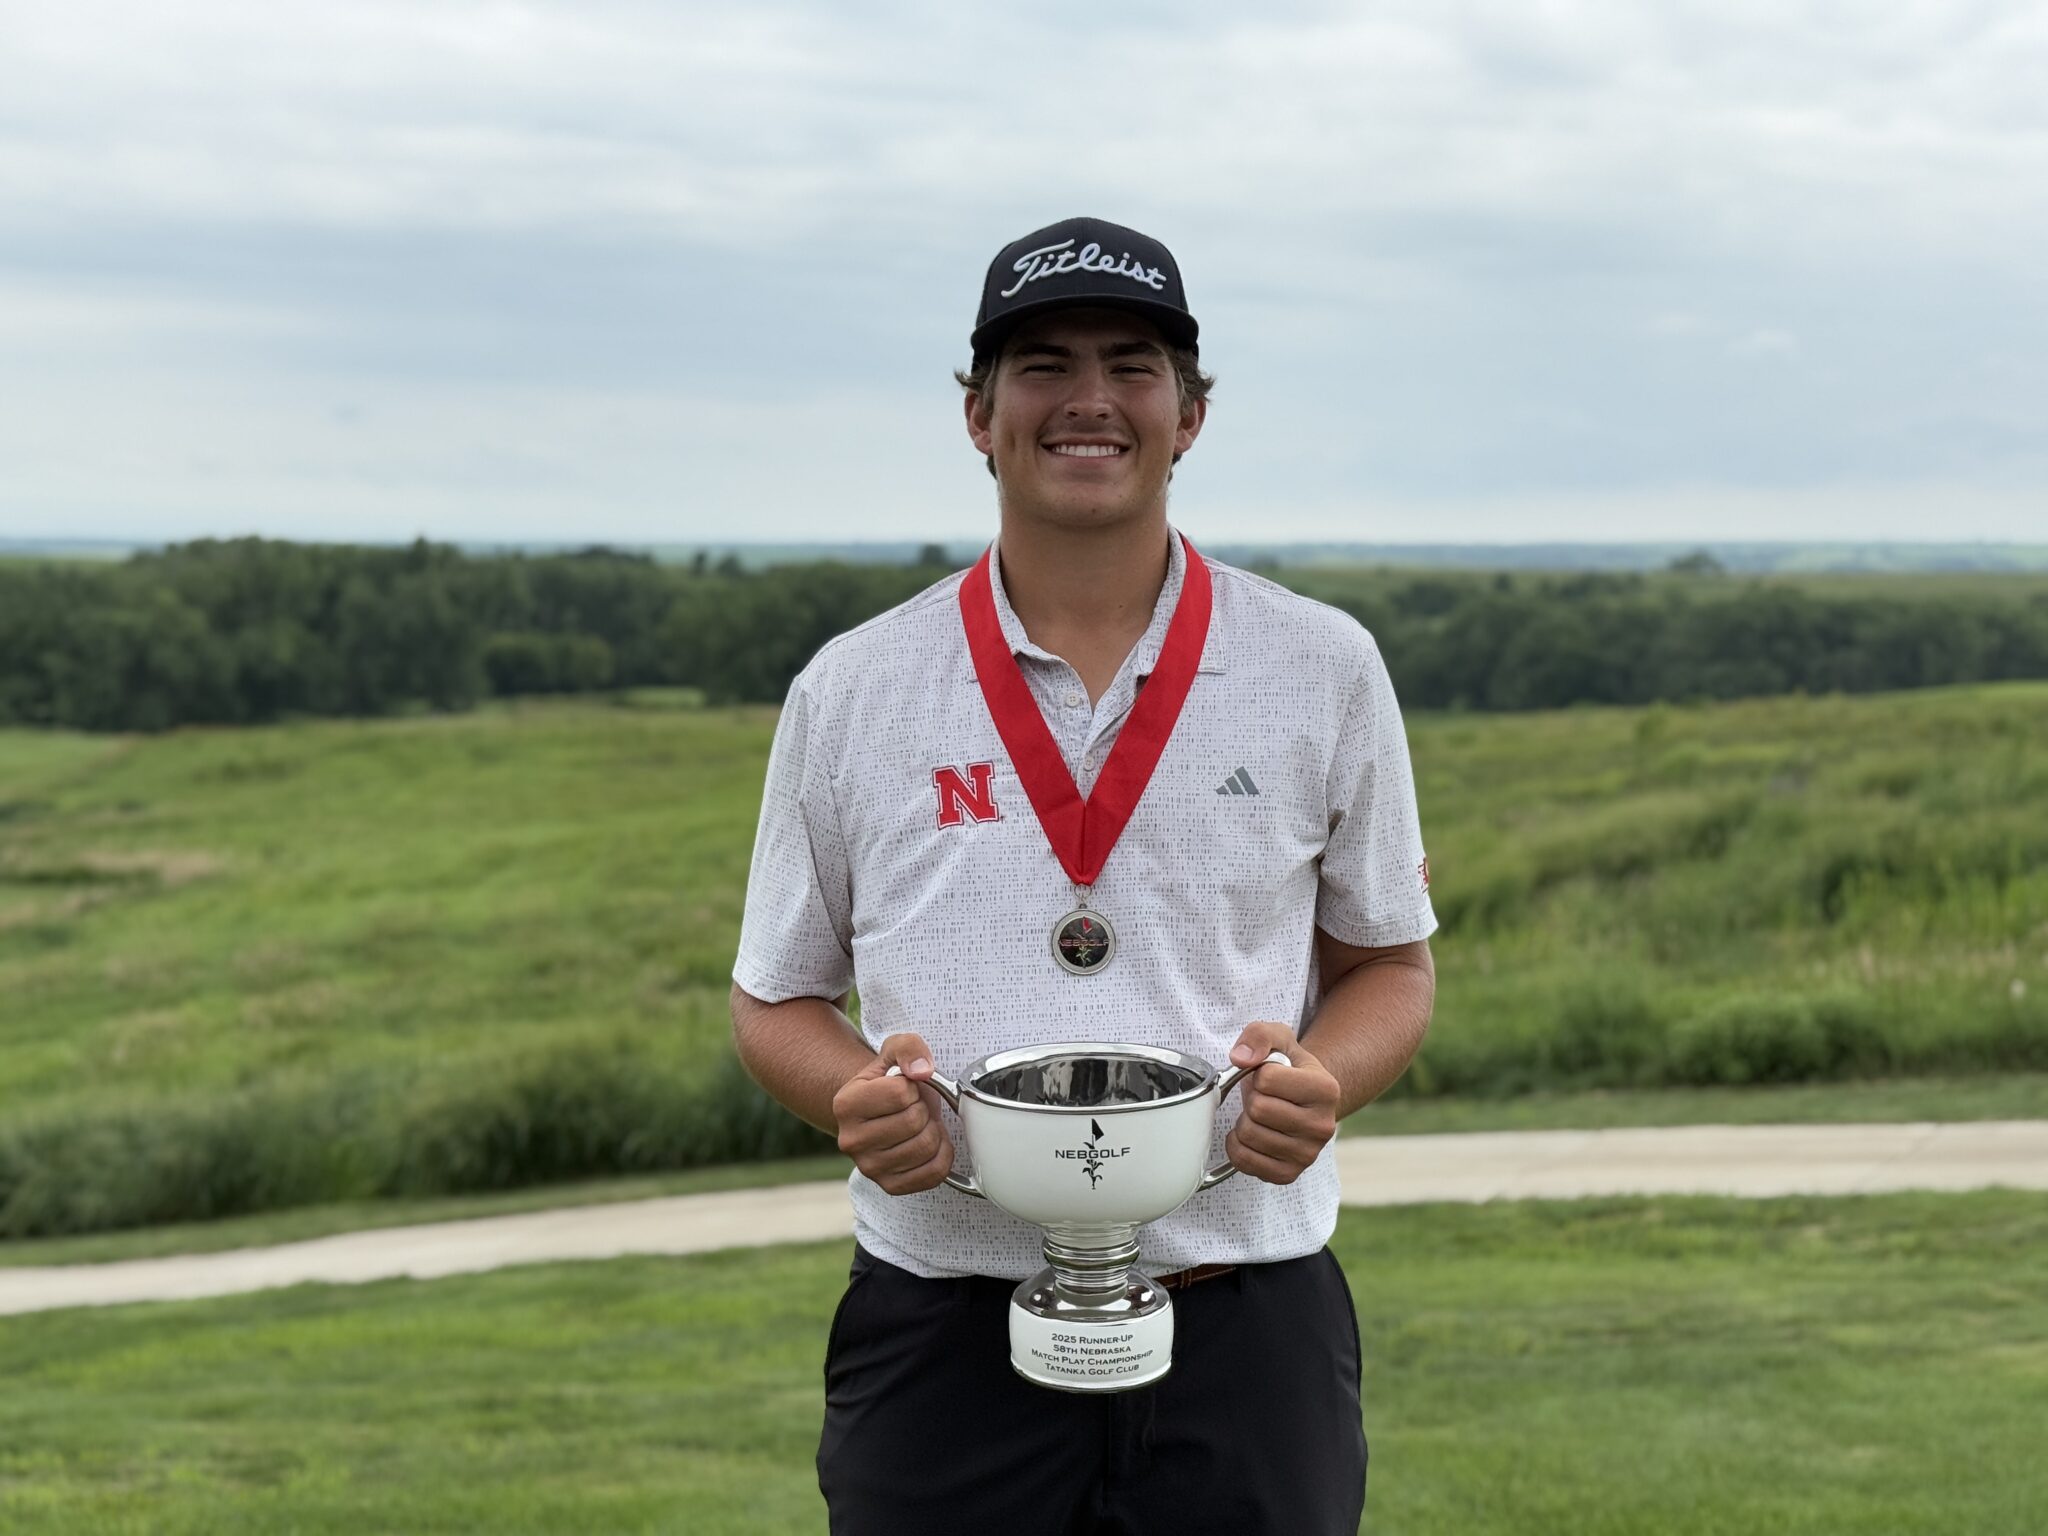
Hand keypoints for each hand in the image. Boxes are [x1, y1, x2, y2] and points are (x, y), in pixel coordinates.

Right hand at [830, 1033, 956, 1194]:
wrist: (878, 1113)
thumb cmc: (888, 1082)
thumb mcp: (893, 1051)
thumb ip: (908, 1048)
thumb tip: (922, 1070)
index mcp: (846, 1104)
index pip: (901, 1093)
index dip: (913, 1087)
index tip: (904, 1089)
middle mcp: (850, 1141)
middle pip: (914, 1121)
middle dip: (923, 1109)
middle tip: (914, 1108)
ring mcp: (869, 1167)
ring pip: (926, 1146)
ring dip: (933, 1130)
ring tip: (919, 1124)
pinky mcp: (890, 1186)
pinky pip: (934, 1172)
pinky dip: (942, 1154)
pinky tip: (929, 1143)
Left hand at [1222, 1023, 1339, 1184]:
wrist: (1305, 1102)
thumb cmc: (1289, 1068)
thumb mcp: (1279, 1039)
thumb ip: (1259, 1035)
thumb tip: (1240, 1058)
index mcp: (1326, 1090)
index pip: (1267, 1079)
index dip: (1259, 1073)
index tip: (1270, 1076)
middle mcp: (1323, 1126)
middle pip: (1257, 1109)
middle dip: (1251, 1098)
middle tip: (1264, 1097)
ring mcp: (1307, 1155)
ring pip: (1248, 1135)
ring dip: (1245, 1120)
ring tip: (1262, 1115)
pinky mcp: (1288, 1174)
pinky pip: (1243, 1160)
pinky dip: (1237, 1145)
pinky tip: (1253, 1133)